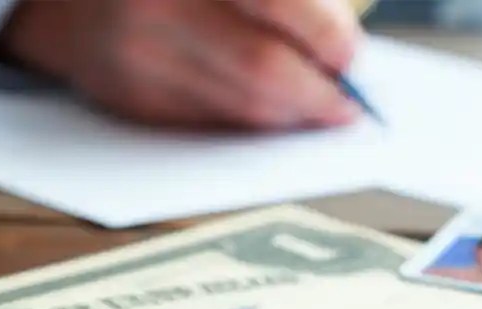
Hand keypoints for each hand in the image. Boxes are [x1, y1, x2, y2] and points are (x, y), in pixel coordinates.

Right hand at [0, 0, 364, 130]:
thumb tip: (338, 47)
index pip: (274, 2)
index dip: (324, 37)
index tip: (350, 57)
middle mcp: (154, 7)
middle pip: (259, 66)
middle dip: (315, 92)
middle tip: (345, 104)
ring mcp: (137, 57)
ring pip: (238, 105)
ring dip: (288, 114)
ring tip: (315, 107)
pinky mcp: (131, 99)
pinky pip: (209, 124)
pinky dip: (249, 121)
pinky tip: (268, 112)